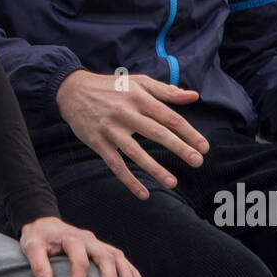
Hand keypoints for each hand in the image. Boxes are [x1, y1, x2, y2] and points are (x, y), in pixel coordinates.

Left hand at [19, 216, 143, 276]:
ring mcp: (96, 242)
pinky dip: (130, 269)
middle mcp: (87, 239)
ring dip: (125, 272)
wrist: (44, 224)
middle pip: (104, 256)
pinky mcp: (101, 247)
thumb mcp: (31, 247)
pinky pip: (119, 256)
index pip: (79, 260)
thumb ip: (38, 264)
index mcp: (71, 238)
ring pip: (116, 255)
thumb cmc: (38, 238)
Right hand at [55, 70, 209, 198]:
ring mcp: (111, 130)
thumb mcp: (138, 82)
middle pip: (157, 133)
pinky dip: (128, 180)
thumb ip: (166, 91)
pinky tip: (143, 194)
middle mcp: (126, 114)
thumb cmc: (111, 87)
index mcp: (139, 98)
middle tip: (198, 162)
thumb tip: (193, 96)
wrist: (72, 91)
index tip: (204, 146)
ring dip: (155, 168)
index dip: (188, 132)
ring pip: (136, 152)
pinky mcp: (98, 143)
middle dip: (179, 148)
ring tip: (173, 183)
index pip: (169, 117)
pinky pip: (115, 164)